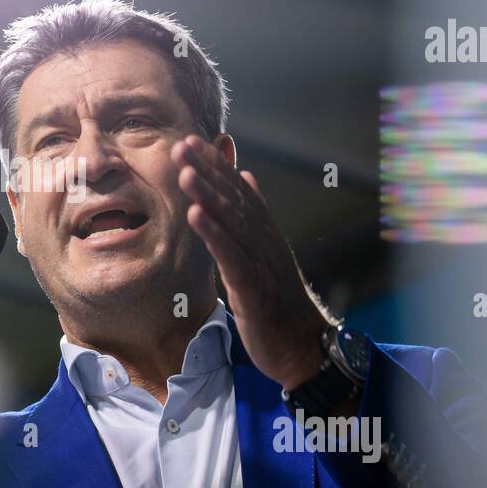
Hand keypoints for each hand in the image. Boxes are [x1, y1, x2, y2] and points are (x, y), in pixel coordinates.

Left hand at [171, 135, 330, 388]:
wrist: (304, 346)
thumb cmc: (280, 302)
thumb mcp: (265, 254)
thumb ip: (255, 217)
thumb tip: (247, 178)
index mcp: (265, 233)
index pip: (239, 191)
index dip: (217, 165)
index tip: (192, 141)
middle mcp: (264, 241)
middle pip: (234, 199)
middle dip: (208, 170)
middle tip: (183, 144)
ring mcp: (260, 262)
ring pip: (232, 222)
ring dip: (207, 194)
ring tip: (185, 171)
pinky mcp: (253, 287)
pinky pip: (231, 255)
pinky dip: (214, 234)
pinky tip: (195, 216)